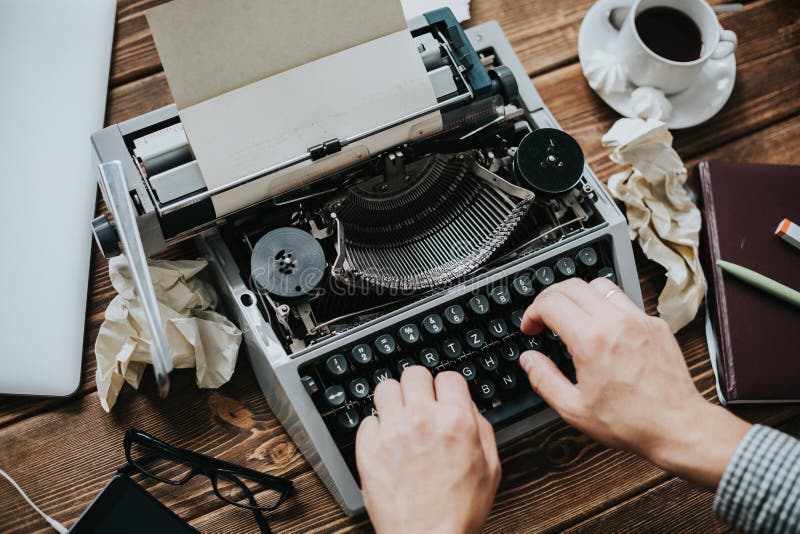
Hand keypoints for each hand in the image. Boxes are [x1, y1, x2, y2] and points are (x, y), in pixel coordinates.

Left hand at [356, 367, 500, 533]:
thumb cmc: (458, 511)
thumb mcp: (491, 467)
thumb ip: (481, 428)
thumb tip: (467, 406)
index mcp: (456, 420)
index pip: (448, 376)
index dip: (447, 388)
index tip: (443, 397)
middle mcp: (422, 419)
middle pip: (414, 373)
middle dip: (419, 388)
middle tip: (419, 403)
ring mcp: (392, 431)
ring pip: (385, 387)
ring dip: (393, 400)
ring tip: (398, 417)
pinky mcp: (368, 448)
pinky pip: (367, 420)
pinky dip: (376, 428)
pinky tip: (386, 442)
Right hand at [519, 277, 749, 488]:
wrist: (678, 426)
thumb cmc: (630, 422)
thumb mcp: (574, 409)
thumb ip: (544, 379)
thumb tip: (529, 360)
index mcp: (592, 340)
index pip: (551, 303)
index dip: (532, 313)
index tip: (530, 327)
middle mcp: (616, 322)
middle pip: (572, 285)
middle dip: (550, 298)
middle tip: (544, 318)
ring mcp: (639, 319)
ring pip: (599, 285)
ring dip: (579, 296)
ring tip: (573, 317)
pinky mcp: (655, 324)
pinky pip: (624, 301)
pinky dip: (606, 306)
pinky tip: (603, 328)